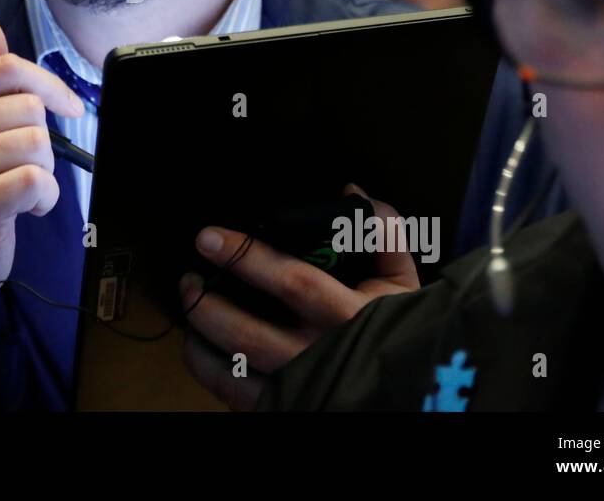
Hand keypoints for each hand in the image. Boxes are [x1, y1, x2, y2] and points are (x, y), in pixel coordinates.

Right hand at [0, 17, 83, 308]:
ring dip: (46, 173)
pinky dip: (45, 198)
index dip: (49, 84)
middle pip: (30, 108)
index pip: (6, 68)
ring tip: (23, 189)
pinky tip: (28, 209)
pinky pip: (35, 180)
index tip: (69, 107)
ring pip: (36, 143)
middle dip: (43, 141)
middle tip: (23, 167)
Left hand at [178, 185, 418, 409]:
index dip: (245, 256)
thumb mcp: (401, 281)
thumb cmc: (399, 331)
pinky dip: (209, 370)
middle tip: (188, 278)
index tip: (210, 237)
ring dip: (200, 338)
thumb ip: (380, 233)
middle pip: (246, 333)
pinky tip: (202, 347)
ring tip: (191, 308)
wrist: (414, 394)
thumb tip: (350, 193)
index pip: (291, 280)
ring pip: (233, 370)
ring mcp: (298, 388)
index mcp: (347, 316)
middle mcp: (318, 356)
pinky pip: (233, 396)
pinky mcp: (282, 409)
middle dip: (206, 302)